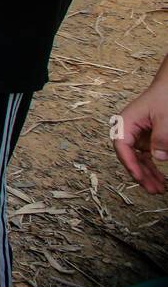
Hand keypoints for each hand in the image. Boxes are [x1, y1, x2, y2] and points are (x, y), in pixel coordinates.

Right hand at [113, 66, 167, 194]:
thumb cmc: (165, 96)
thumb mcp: (165, 117)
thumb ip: (161, 137)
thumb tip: (158, 158)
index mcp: (125, 122)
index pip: (122, 147)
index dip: (130, 164)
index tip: (140, 178)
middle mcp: (128, 131)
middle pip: (130, 157)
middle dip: (141, 175)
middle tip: (153, 190)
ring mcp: (138, 136)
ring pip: (139, 160)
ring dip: (148, 174)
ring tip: (159, 189)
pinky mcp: (148, 139)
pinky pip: (148, 156)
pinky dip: (153, 167)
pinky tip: (160, 178)